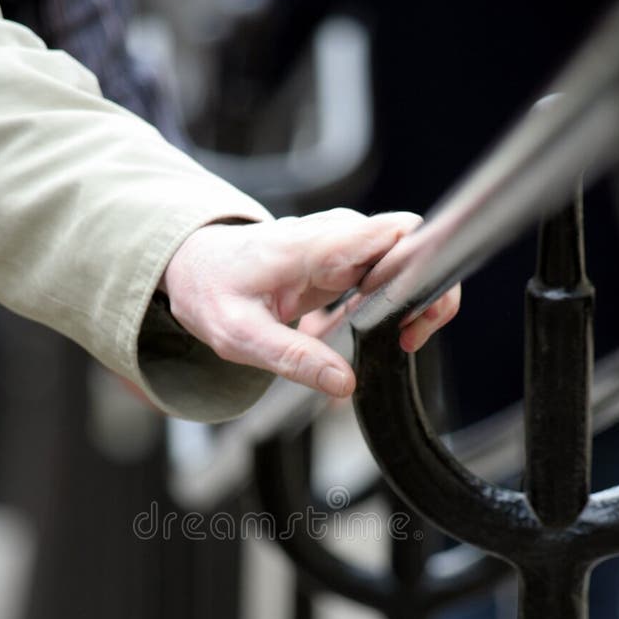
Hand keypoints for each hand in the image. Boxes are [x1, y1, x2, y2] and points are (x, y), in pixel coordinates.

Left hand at [160, 209, 460, 397]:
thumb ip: (294, 359)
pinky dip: (390, 306)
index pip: (396, 234)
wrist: (195, 266)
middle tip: (406, 342)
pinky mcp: (345, 260)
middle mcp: (338, 236)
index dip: (423, 270)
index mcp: (316, 245)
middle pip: (413, 249)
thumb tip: (344, 384)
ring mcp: (344, 245)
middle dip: (424, 296)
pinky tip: (368, 333)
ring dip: (408, 305)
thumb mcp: (240, 336)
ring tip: (392, 342)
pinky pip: (387, 276)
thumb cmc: (212, 291)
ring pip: (405, 263)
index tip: (413, 317)